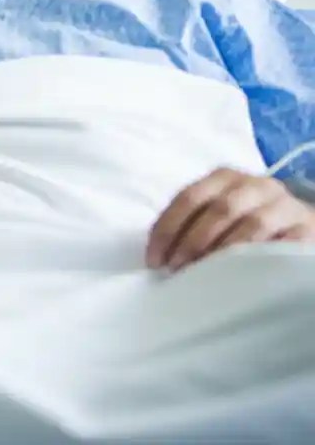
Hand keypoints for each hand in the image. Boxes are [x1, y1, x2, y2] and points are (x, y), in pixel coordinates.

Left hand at [147, 167, 314, 270]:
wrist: (298, 226)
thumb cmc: (246, 224)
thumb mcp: (217, 216)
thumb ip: (191, 225)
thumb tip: (158, 255)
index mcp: (225, 177)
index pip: (189, 197)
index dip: (167, 229)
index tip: (154, 260)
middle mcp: (255, 184)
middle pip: (219, 209)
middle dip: (192, 242)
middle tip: (177, 269)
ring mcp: (284, 204)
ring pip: (252, 224)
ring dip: (224, 252)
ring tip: (206, 275)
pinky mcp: (307, 227)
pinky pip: (283, 243)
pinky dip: (261, 259)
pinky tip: (243, 276)